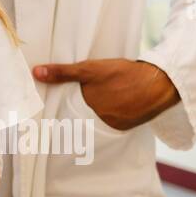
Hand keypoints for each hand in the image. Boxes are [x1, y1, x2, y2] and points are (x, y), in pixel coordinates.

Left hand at [33, 59, 179, 129]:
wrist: (159, 83)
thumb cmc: (123, 75)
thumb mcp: (90, 69)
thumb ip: (63, 73)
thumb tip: (36, 72)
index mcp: (88, 110)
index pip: (65, 115)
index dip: (56, 115)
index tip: (44, 118)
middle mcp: (99, 123)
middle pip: (79, 120)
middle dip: (70, 118)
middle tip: (58, 117)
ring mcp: (114, 126)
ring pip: (94, 122)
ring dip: (89, 117)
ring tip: (83, 111)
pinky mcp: (126, 127)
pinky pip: (109, 123)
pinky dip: (105, 117)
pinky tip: (106, 108)